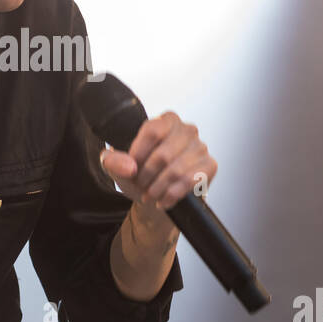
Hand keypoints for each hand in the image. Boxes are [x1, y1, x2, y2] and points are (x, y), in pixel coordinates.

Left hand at [98, 111, 216, 213]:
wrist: (156, 195)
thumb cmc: (139, 174)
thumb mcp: (118, 167)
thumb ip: (113, 161)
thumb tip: (129, 166)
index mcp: (165, 121)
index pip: (152, 131)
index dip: (139, 153)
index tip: (131, 168)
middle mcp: (186, 129)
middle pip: (163, 154)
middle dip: (147, 175)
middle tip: (139, 185)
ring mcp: (200, 147)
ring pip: (176, 170)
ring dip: (158, 187)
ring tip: (149, 195)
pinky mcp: (210, 165)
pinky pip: (191, 180)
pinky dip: (173, 194)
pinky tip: (163, 200)